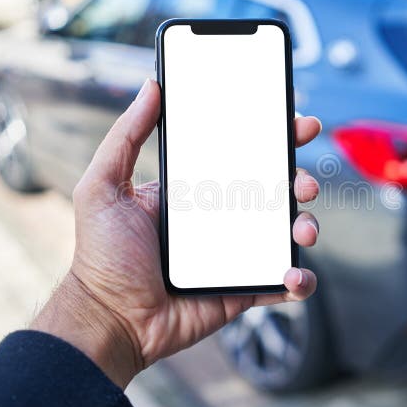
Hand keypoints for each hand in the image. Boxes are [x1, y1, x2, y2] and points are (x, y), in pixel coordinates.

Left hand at [31, 79, 321, 386]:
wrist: (109, 320)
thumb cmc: (101, 256)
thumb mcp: (102, 186)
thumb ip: (126, 136)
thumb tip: (151, 85)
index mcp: (195, 190)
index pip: (242, 156)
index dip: (274, 138)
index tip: (298, 123)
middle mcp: (220, 217)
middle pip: (274, 191)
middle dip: (299, 180)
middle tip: (304, 182)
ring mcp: (235, 254)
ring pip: (286, 232)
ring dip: (306, 225)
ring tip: (303, 229)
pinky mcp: (242, 289)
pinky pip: (282, 282)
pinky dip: (300, 279)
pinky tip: (294, 275)